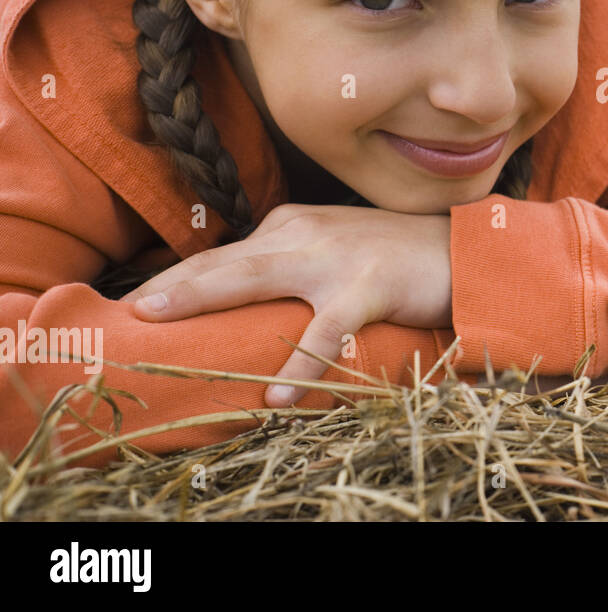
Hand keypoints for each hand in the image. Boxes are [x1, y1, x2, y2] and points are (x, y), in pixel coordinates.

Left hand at [121, 203, 451, 406]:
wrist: (463, 250)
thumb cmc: (396, 257)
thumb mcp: (334, 248)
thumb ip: (290, 263)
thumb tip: (240, 299)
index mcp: (293, 223)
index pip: (224, 252)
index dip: (181, 277)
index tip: (141, 303)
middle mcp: (304, 233)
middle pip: (226, 260)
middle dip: (175, 282)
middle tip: (134, 309)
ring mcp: (334, 258)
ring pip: (257, 278)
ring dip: (206, 298)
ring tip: (164, 324)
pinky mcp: (368, 286)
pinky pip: (325, 330)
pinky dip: (300, 362)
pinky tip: (279, 393)